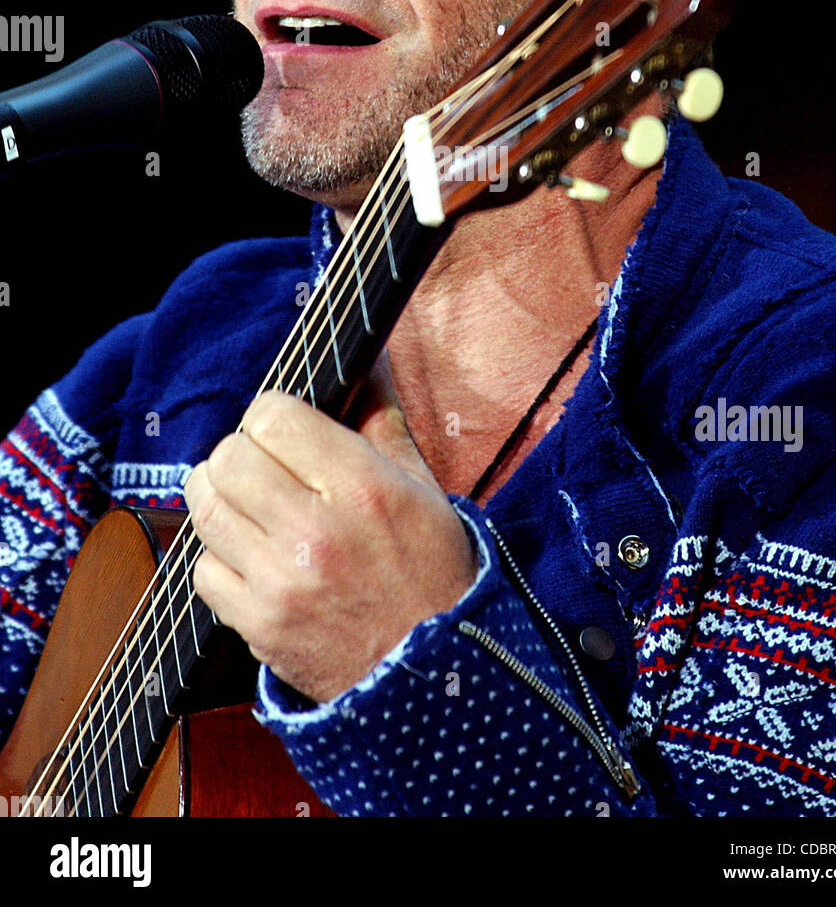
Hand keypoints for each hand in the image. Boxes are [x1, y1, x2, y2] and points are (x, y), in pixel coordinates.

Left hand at [184, 355, 477, 702]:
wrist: (433, 674)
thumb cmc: (432, 572)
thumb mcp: (422, 488)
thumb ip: (383, 419)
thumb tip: (369, 360)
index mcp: (362, 486)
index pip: (272, 416)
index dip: (272, 415)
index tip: (283, 429)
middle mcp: (316, 530)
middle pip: (228, 457)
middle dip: (241, 454)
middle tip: (263, 469)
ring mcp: (282, 581)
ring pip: (205, 506)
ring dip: (221, 499)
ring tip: (249, 507)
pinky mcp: (259, 624)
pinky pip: (203, 567)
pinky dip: (220, 559)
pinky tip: (251, 559)